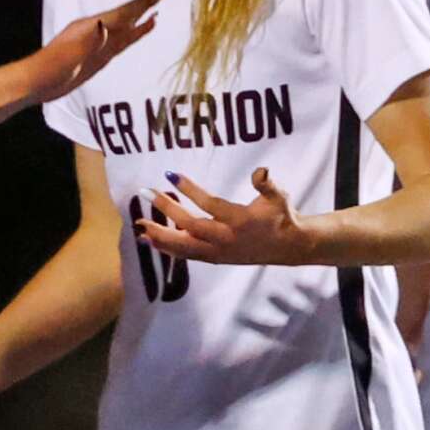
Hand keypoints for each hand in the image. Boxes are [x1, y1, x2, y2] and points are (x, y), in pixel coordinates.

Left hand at [30, 0, 166, 105]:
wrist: (35, 83)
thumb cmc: (49, 70)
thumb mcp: (68, 57)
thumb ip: (88, 43)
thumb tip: (105, 26)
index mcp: (92, 27)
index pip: (125, 11)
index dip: (145, 0)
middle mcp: (99, 30)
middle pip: (130, 12)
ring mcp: (102, 42)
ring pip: (130, 24)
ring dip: (146, 12)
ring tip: (163, 0)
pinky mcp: (102, 55)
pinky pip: (125, 40)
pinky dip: (139, 31)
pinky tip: (148, 25)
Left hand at [140, 166, 315, 266]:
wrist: (289, 246)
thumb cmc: (282, 216)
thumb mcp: (279, 197)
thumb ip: (267, 184)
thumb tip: (261, 170)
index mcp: (240, 221)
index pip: (210, 205)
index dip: (190, 190)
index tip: (170, 175)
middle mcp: (226, 239)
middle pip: (190, 227)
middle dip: (167, 210)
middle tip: (146, 193)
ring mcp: (220, 252)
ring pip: (185, 247)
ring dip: (160, 235)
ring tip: (140, 225)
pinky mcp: (216, 259)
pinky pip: (187, 255)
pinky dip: (168, 249)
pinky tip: (151, 241)